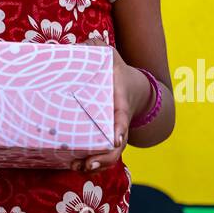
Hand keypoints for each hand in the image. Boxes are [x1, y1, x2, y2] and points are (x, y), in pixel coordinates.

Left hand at [69, 41, 147, 173]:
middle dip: (104, 157)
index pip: (121, 116)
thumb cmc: (117, 71)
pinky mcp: (107, 138)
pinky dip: (94, 164)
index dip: (119, 127)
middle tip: (87, 162)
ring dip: (97, 164)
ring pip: (111, 155)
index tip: (116, 137)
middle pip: (117, 145)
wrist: (136, 89)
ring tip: (78, 167)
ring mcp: (115, 132)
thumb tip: (79, 45)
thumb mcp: (109, 55)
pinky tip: (77, 166)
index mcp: (119, 101)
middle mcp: (119, 120)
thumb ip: (96, 46)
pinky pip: (104, 155)